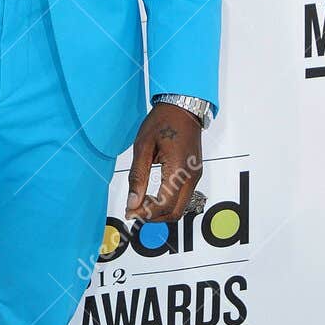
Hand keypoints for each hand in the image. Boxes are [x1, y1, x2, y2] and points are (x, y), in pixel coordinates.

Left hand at [125, 103, 202, 222]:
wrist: (183, 107)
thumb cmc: (163, 121)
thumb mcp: (143, 147)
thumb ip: (138, 177)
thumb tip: (132, 202)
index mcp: (179, 169)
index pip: (164, 205)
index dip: (145, 213)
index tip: (129, 212)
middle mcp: (191, 176)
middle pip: (174, 212)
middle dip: (152, 217)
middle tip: (133, 210)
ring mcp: (195, 175)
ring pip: (179, 207)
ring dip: (160, 211)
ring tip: (140, 202)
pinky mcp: (194, 173)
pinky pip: (182, 197)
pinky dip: (167, 202)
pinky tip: (152, 195)